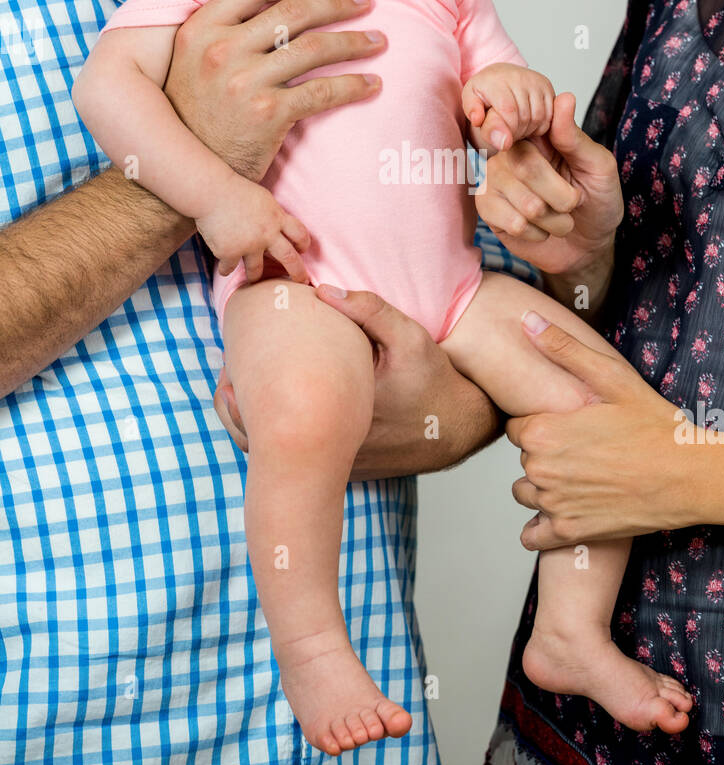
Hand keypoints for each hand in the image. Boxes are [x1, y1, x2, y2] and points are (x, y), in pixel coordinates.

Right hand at [164, 0, 385, 183]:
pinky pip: (322, 92)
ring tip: (378, 40)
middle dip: (336, 3)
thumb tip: (277, 0)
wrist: (190, 169)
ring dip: (354, 42)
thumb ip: (223, 29)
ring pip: (313, 48)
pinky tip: (372, 84)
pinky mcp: (267, 114)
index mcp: (200, 29)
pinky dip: (353, 85)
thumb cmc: (197, 112)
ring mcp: (244, 82)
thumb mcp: (192, 61)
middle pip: (292, 13)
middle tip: (365, 1)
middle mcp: (220, 50)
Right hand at [196, 174, 310, 283]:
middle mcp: (267, 234)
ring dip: (255, 276)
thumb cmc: (234, 190)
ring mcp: (249, 246)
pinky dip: (226, 268)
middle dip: (298, 272)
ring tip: (253, 279)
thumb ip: (272, 214)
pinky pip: (229, 268)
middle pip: (289, 258)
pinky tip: (224, 269)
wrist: (210, 192)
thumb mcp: (262, 198)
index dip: (303, 243)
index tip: (302, 250)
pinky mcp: (229, 253)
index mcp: (276, 217)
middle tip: (300, 280)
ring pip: (256, 270)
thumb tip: (279, 226)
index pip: (300, 233)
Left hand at [212, 285, 501, 475]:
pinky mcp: (346, 474)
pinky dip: (285, 442)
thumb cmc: (431, 380)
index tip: (230, 368)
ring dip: (259, 429)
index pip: (276, 411)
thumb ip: (370, 311)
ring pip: (281, 458)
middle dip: (241, 412)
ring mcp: (340, 467)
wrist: (456, 428)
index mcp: (344, 414)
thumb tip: (323, 290)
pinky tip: (276, 414)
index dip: (243, 393)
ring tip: (240, 396)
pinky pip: (302, 465)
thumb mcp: (409, 338)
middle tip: (226, 381)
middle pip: (268, 440)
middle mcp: (338, 449)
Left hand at [462, 63, 554, 151]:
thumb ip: (473, 113)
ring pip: (538, 118)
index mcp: (496, 79)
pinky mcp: (547, 86)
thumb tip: (478, 120)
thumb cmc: (485, 92)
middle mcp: (518, 76)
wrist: (500, 77)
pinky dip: (539, 126)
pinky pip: (548, 116)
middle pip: (524, 117)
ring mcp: (535, 80)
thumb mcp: (471, 101)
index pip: (508, 111)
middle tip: (506, 132)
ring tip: (515, 128)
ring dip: (528, 130)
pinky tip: (527, 123)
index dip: (506, 130)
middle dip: (515, 132)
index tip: (500, 136)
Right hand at [476, 91, 623, 275]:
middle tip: (574, 203)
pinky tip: (541, 230)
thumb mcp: (598, 167)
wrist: (588, 246)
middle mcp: (511, 153)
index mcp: (537, 135)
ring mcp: (496, 180)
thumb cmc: (596, 201)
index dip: (531, 138)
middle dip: (562, 196)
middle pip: (525, 166)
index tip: (549, 157)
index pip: (520, 123)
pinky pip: (513, 222)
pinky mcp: (488, 209)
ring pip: (525, 202)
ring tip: (560, 219)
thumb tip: (564, 98)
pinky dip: (538, 233)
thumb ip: (575, 137)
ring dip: (555, 220)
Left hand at [508, 315, 696, 547]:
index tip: (568, 426)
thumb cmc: (655, 425)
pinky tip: (563, 514)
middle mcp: (540, 469)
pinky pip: (532, 536)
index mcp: (542, 431)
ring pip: (526, 493)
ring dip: (543, 488)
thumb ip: (563, 349)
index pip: (516, 427)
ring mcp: (553, 504)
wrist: (690, 476)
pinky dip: (540, 529)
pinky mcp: (569, 532)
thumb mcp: (611, 378)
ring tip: (579, 479)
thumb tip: (526, 321)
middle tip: (583, 450)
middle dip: (546, 454)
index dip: (542, 424)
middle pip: (524, 459)